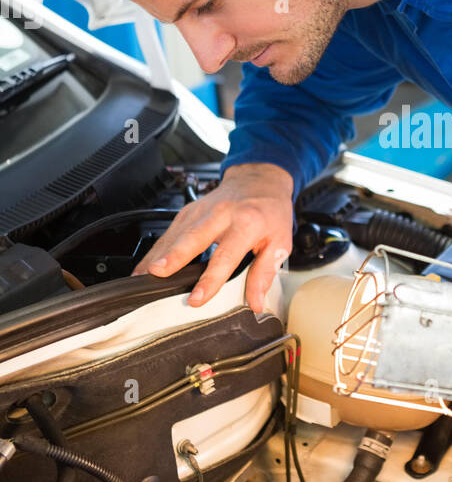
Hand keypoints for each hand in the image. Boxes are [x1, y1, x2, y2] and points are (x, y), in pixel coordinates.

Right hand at [131, 162, 294, 313]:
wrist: (260, 180)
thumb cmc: (270, 211)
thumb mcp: (280, 242)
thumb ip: (265, 273)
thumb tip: (255, 301)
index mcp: (247, 223)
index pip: (225, 256)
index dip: (210, 280)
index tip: (196, 298)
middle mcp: (221, 215)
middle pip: (193, 238)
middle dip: (173, 257)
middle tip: (157, 274)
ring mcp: (202, 210)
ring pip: (176, 233)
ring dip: (158, 255)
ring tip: (142, 276)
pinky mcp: (189, 210)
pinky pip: (170, 231)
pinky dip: (157, 248)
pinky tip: (146, 264)